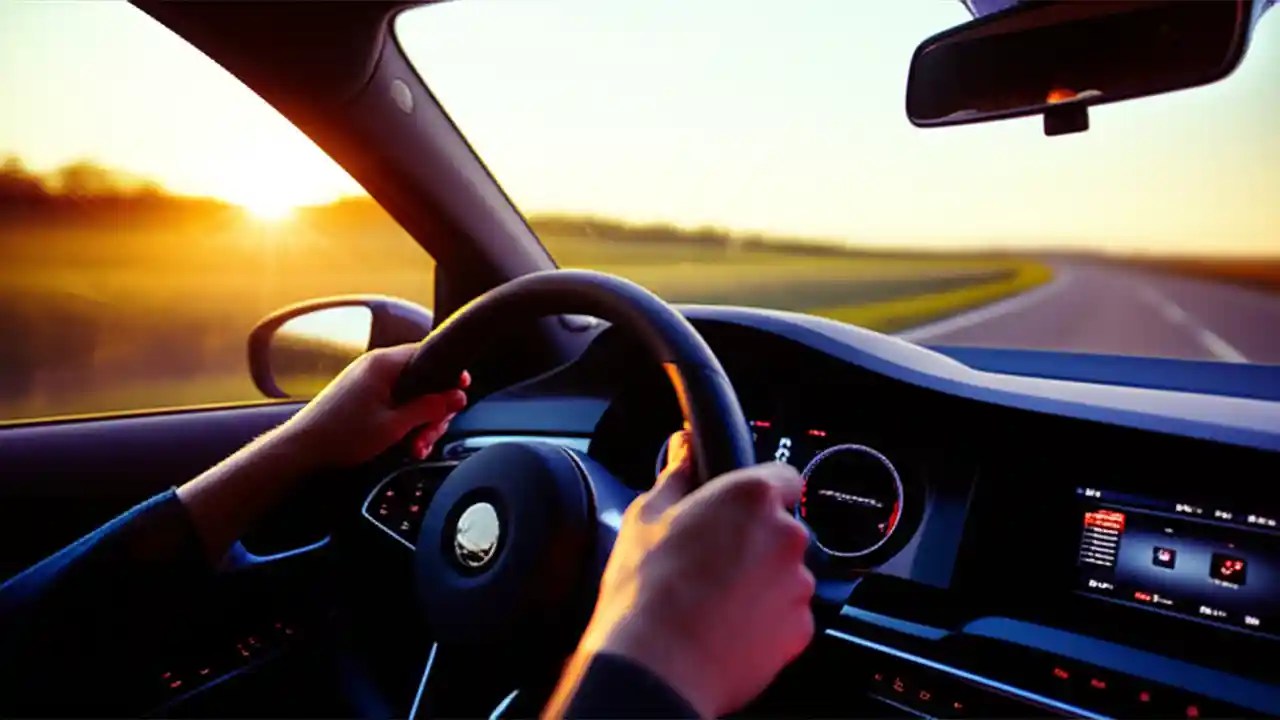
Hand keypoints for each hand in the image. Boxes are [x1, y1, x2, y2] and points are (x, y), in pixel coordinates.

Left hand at [179, 344, 468, 562]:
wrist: (302, 449)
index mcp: (384, 364)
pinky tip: (404, 443)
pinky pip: (394, 401)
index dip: (449, 376)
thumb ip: (429, 408)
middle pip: (423, 380)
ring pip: (411, 395)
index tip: (461, 393)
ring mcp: (368, 380)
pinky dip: (403, 421)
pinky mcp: (362, 395)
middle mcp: (376, 366)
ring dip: (419, 421)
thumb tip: (457, 396)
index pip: (430, 355)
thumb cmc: (342, 435)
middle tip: (429, 436)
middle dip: (433, 411)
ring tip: (415, 446)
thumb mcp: (394, 425)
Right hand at [556, 430, 814, 716]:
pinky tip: (726, 625)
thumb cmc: (646, 590)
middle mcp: (786, 536)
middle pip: (781, 528)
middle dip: (755, 541)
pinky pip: (787, 615)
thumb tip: (683, 448)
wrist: (656, 666)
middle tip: (712, 560)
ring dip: (760, 581)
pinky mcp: (800, 629)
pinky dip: (765, 620)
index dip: (758, 493)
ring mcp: (797, 584)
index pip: (782, 477)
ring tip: (714, 599)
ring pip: (785, 574)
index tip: (737, 509)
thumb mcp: (646, 517)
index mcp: (751, 496)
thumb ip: (676, 476)